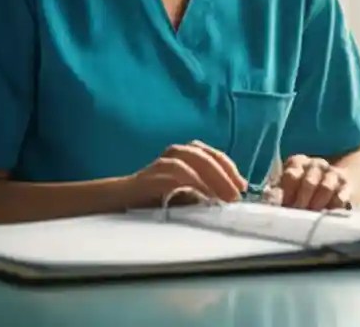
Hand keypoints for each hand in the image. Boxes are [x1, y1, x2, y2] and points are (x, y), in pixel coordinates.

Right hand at [126, 141, 246, 208]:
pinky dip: (190, 180)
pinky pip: (172, 172)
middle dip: (223, 172)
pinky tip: (202, 194)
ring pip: (189, 158)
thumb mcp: (184, 198)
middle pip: (202, 154)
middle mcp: (172, 156)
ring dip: (211, 175)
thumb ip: (202, 195)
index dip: (228, 167)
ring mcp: (159, 165)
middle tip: (236, 194)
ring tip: (225, 195)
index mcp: (183, 157)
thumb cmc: (153, 202)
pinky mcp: (147, 177)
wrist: (117, 205)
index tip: (242, 186)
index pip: (211, 154)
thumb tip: (228, 200)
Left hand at [279, 155, 351, 210]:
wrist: (332, 186)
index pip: (291, 175)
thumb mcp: (286, 189)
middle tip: (297, 215)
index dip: (286, 194)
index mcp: (297, 163)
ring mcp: (332, 173)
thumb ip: (276, 195)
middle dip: (302, 201)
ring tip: (311, 217)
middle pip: (309, 182)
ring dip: (317, 204)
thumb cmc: (300, 191)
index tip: (283, 207)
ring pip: (326, 187)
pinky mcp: (346, 186)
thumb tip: (269, 203)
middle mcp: (316, 164)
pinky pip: (341, 196)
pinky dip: (333, 207)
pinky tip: (326, 215)